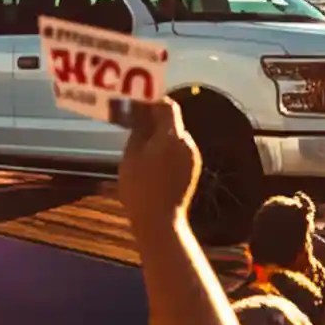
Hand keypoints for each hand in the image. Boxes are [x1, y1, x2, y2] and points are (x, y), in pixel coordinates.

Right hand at [118, 99, 201, 236]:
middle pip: (171, 121)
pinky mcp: (193, 169)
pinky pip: (178, 150)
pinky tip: (149, 159)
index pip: (166, 106)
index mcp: (172, 137)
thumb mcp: (131, 155)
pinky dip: (165, 148)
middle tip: (131, 121)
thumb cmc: (140, 189)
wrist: (160, 222)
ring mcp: (193, 156)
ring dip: (158, 134)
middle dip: (152, 118)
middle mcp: (187, 143)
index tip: (134, 103)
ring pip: (174, 136)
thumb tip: (138, 110)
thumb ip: (138, 128)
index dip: (150, 101)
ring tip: (137, 142)